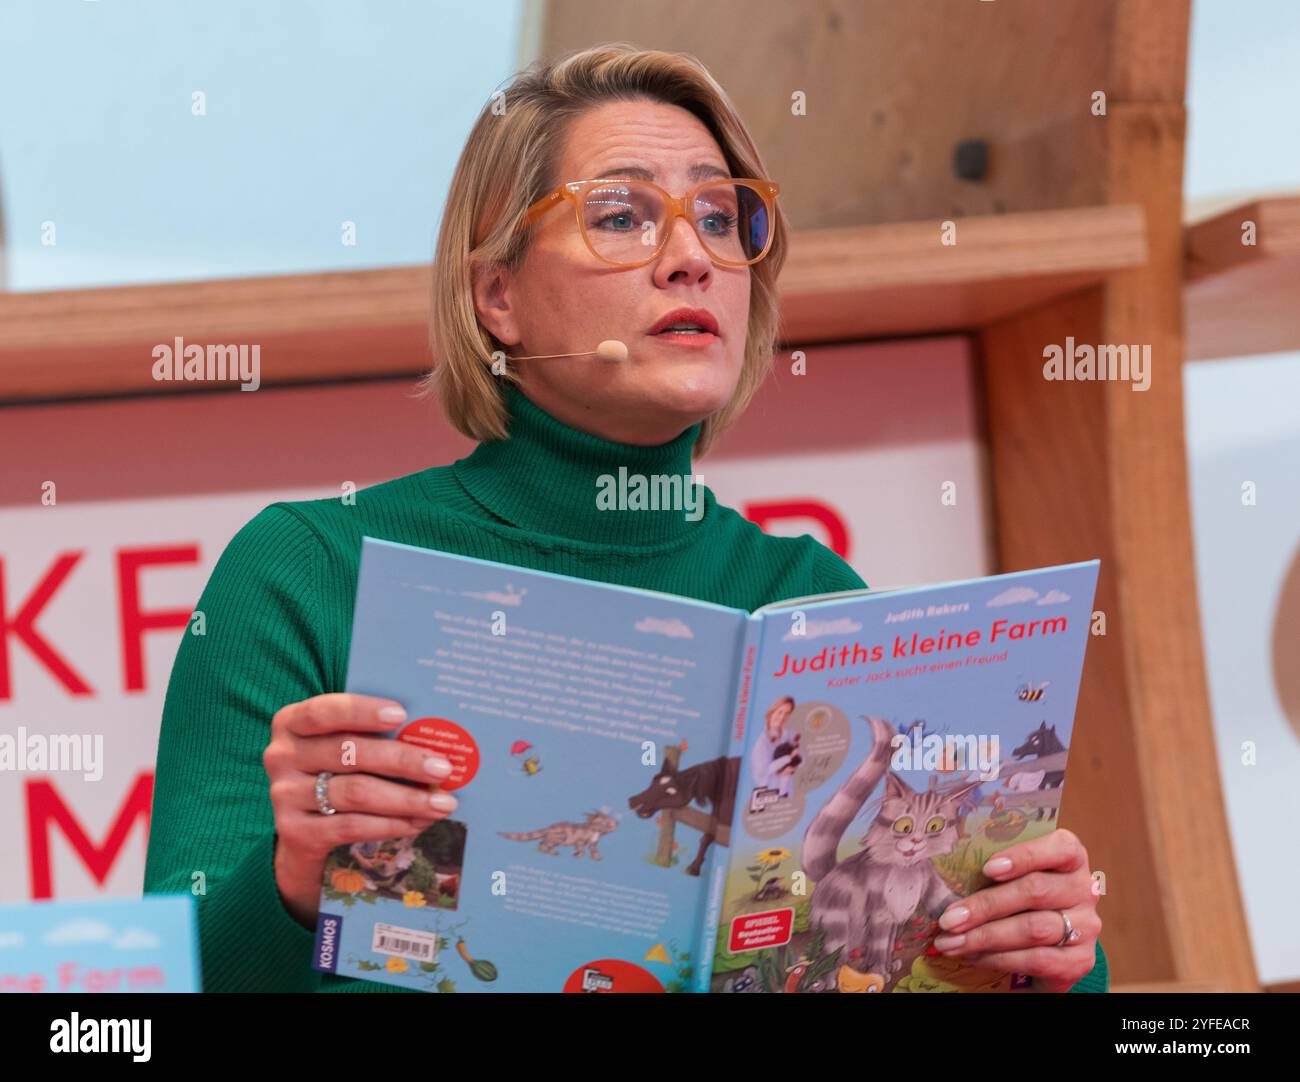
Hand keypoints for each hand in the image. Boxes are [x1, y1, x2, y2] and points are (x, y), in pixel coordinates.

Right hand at [262, 693, 458, 927]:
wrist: (305, 833)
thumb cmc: (337, 774)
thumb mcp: (344, 747)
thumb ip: (373, 735)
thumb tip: (432, 735)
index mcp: (292, 722)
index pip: (324, 711)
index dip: (362, 711)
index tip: (402, 715)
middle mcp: (281, 755)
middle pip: (349, 753)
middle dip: (403, 760)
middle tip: (443, 768)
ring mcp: (284, 795)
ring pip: (355, 792)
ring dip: (406, 798)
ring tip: (442, 802)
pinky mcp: (295, 832)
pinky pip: (351, 826)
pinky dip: (390, 824)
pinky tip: (418, 823)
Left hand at [930, 828, 1100, 992]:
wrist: (1050, 948)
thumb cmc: (1023, 900)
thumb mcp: (1014, 877)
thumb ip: (996, 871)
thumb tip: (948, 878)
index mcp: (1071, 857)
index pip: (1059, 848)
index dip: (1023, 856)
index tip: (987, 868)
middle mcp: (1084, 889)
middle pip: (1035, 891)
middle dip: (985, 905)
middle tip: (949, 919)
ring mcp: (1086, 926)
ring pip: (1033, 928)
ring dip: (985, 937)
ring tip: (951, 941)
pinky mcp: (1080, 960)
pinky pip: (1036, 960)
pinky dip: (999, 959)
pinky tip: (973, 956)